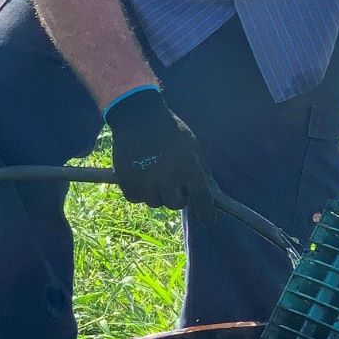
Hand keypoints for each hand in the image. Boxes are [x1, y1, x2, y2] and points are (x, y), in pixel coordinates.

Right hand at [103, 86, 210, 210]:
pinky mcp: (127, 183)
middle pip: (176, 204)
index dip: (207, 213)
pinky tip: (139, 174)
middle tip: (171, 181)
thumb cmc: (170, 130)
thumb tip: (211, 193)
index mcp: (188, 168)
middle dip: (176, 196)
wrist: (138, 115)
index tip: (209, 222)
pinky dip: (139, 190)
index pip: (202, 199)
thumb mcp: (192, 146)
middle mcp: (168, 178)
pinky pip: (136, 198)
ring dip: (156, 192)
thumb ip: (201, 170)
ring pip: (155, 202)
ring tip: (153, 172)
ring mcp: (146, 182)